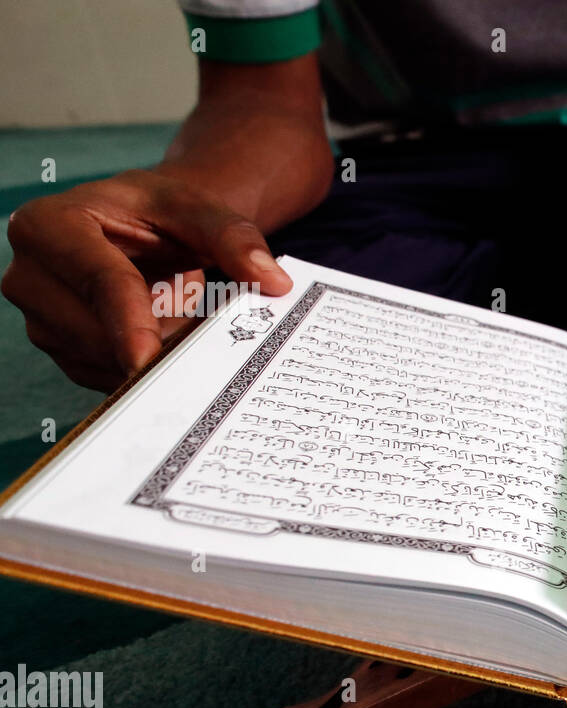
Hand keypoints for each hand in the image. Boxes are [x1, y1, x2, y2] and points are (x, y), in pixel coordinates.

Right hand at [3, 169, 292, 390]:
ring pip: (97, 360)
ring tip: (178, 315)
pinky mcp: (60, 348)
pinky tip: (163, 336)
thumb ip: (234, 238)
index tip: (149, 361)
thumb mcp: (198, 209)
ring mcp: (39, 317)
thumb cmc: (163, 214)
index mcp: (49, 225)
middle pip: (92, 330)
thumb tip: (274, 281)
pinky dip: (141, 365)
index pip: (97, 280)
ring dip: (150, 352)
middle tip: (198, 323)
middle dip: (152, 339)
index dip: (128, 321)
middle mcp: (30, 274)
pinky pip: (102, 375)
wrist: (143, 229)